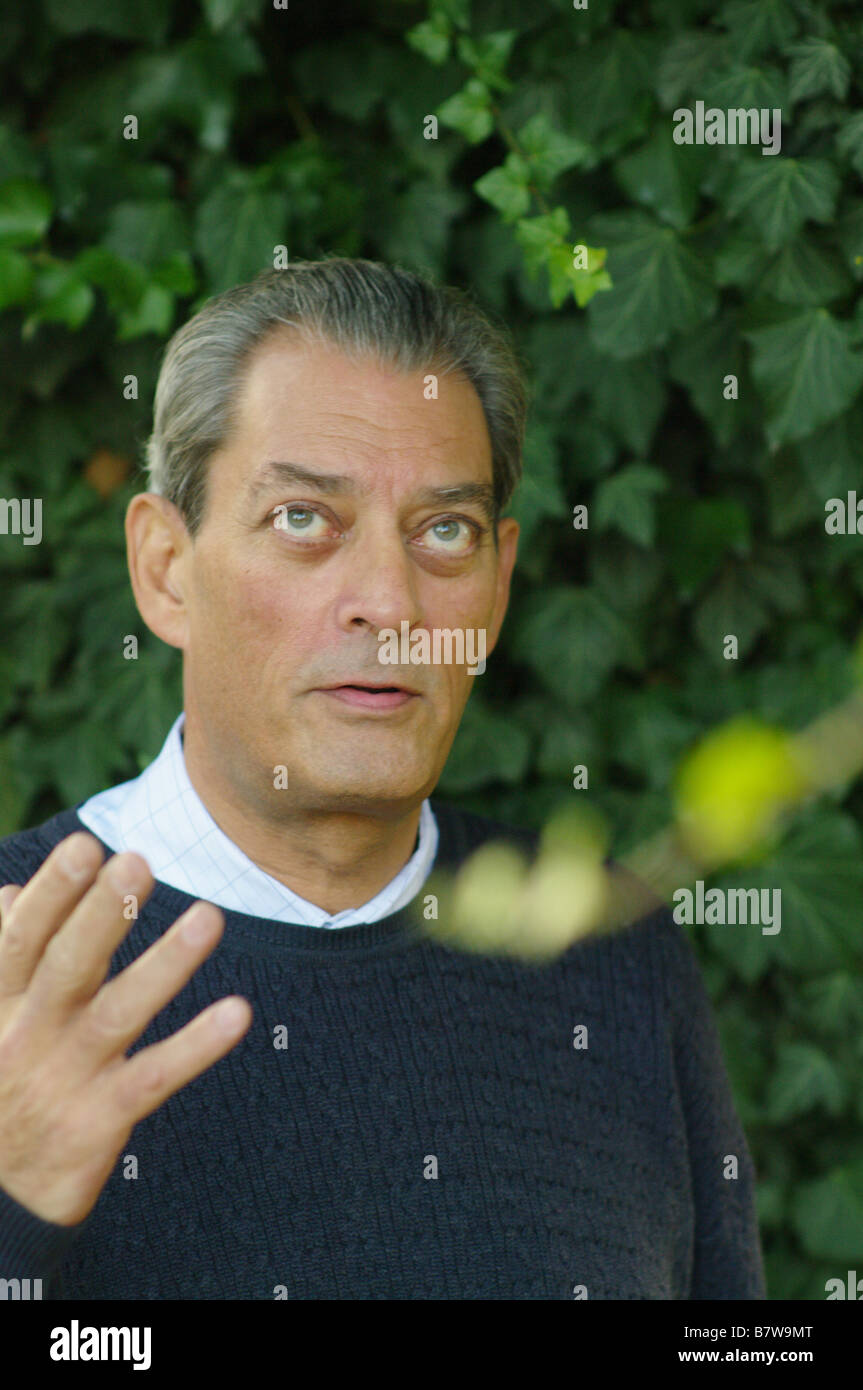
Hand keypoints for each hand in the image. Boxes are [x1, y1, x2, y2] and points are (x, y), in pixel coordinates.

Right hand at [0, 832, 250, 1225]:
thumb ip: (2, 957)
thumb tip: (10, 892)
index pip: (22, 940)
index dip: (53, 893)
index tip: (86, 844)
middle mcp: (28, 1036)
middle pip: (67, 967)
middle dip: (102, 914)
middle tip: (139, 861)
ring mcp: (64, 1080)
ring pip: (117, 1016)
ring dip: (165, 965)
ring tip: (210, 916)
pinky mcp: (98, 1123)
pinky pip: (154, 1079)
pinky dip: (195, 1046)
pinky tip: (238, 1012)